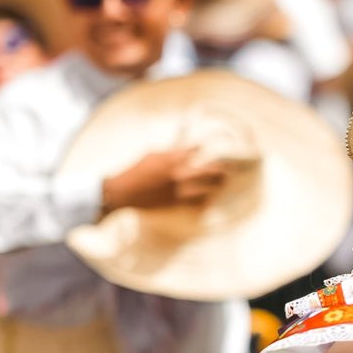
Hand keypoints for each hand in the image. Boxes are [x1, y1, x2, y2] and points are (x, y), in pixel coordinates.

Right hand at [100, 146, 228, 212]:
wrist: (124, 192)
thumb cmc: (136, 172)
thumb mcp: (151, 155)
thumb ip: (169, 152)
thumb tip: (183, 149)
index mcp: (171, 159)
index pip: (195, 150)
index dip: (204, 148)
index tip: (212, 148)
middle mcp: (177, 174)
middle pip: (207, 171)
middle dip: (220, 169)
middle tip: (228, 169)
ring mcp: (177, 190)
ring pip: (205, 189)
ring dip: (216, 186)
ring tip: (223, 184)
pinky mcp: (175, 203)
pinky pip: (195, 204)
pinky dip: (204, 202)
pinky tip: (210, 200)